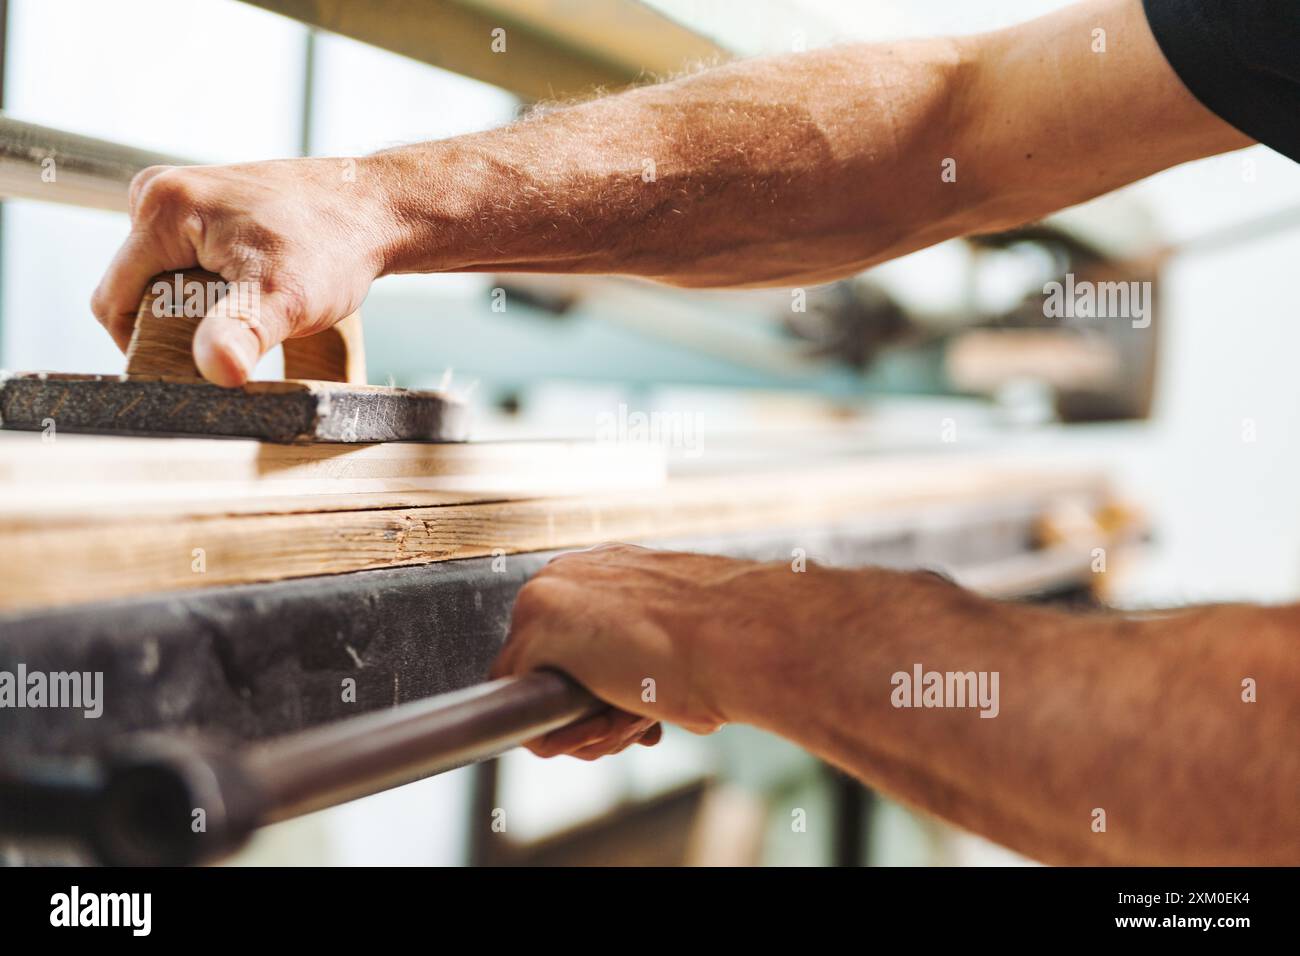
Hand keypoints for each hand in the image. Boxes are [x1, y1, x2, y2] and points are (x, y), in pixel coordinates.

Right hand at [91, 158, 398, 385]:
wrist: (376, 209)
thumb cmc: (334, 248)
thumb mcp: (287, 300)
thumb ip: (242, 332)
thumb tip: (217, 368)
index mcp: (160, 209)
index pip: (113, 302)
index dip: (143, 346)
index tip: (195, 365)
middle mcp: (159, 191)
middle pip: (135, 288)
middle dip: (173, 322)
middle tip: (237, 334)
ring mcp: (181, 194)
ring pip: (159, 277)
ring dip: (194, 305)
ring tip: (252, 308)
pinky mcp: (203, 203)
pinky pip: (183, 260)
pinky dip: (208, 285)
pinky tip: (253, 289)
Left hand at [491, 544, 840, 759]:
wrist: (743, 635)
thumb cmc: (730, 639)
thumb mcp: (681, 640)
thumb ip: (643, 656)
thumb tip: (631, 697)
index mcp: (606, 570)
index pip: (578, 646)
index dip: (607, 690)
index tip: (642, 710)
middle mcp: (569, 575)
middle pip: (554, 669)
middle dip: (596, 711)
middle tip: (640, 725)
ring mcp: (544, 599)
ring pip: (542, 691)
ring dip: (589, 727)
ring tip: (640, 722)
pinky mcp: (534, 635)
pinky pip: (526, 709)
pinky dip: (563, 736)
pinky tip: (611, 726)